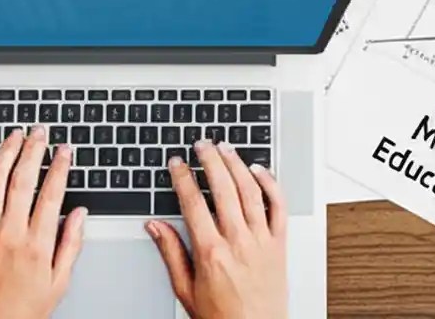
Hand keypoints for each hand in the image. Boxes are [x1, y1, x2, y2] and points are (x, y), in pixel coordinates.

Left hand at [0, 126, 86, 318]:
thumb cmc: (21, 311)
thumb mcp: (59, 283)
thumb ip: (71, 245)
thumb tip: (79, 215)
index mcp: (36, 245)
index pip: (51, 193)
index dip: (60, 166)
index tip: (64, 151)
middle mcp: (7, 234)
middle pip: (21, 179)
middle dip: (33, 149)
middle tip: (40, 132)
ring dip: (5, 153)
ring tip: (15, 136)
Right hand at [146, 140, 287, 318]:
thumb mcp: (186, 290)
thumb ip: (171, 253)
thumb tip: (155, 227)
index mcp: (211, 253)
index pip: (193, 203)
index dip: (182, 178)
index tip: (177, 163)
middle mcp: (238, 243)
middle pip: (223, 189)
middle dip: (210, 160)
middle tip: (201, 144)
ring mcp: (262, 241)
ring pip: (250, 191)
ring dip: (237, 164)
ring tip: (226, 148)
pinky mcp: (280, 245)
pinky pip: (278, 207)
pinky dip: (270, 184)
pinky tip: (259, 170)